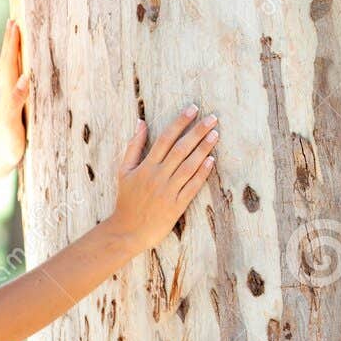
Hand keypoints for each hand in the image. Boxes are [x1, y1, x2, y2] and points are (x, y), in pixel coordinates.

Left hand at [0, 17, 29, 171]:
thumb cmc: (8, 147)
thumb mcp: (12, 126)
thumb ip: (16, 102)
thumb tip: (24, 78)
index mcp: (8, 93)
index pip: (10, 62)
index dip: (13, 43)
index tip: (16, 23)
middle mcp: (9, 92)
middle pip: (10, 60)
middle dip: (13, 40)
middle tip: (16, 18)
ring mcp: (11, 98)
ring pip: (13, 67)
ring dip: (16, 49)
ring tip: (20, 32)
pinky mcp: (15, 104)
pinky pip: (18, 78)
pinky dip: (21, 65)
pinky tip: (25, 61)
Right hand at [107, 107, 219, 252]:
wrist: (127, 231)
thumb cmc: (126, 199)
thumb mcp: (124, 171)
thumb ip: (134, 146)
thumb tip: (141, 122)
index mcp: (145, 166)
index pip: (165, 138)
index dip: (180, 122)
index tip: (193, 109)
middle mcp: (158, 176)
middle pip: (180, 149)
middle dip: (197, 131)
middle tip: (212, 118)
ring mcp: (168, 191)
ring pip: (189, 166)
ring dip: (204, 149)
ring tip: (215, 134)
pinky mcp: (177, 206)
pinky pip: (192, 187)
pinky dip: (202, 173)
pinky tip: (212, 161)